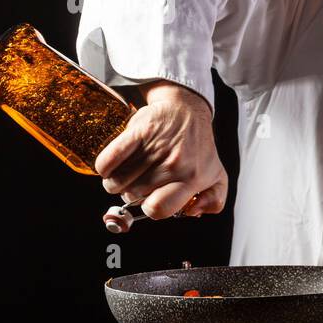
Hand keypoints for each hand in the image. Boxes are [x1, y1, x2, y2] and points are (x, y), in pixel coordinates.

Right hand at [94, 81, 227, 229]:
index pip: (159, 208)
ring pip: (117, 182)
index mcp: (192, 178)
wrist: (188, 111)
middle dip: (133, 194)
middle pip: (134, 196)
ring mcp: (154, 148)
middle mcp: (173, 165)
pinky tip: (112, 167)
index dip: (150, 209)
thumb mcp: (218, 177)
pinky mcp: (137, 132)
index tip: (150, 202)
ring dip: (116, 182)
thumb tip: (193, 211)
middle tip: (140, 183)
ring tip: (128, 174)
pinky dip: (104, 168)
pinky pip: (107, 161)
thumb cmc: (199, 148)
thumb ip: (213, 202)